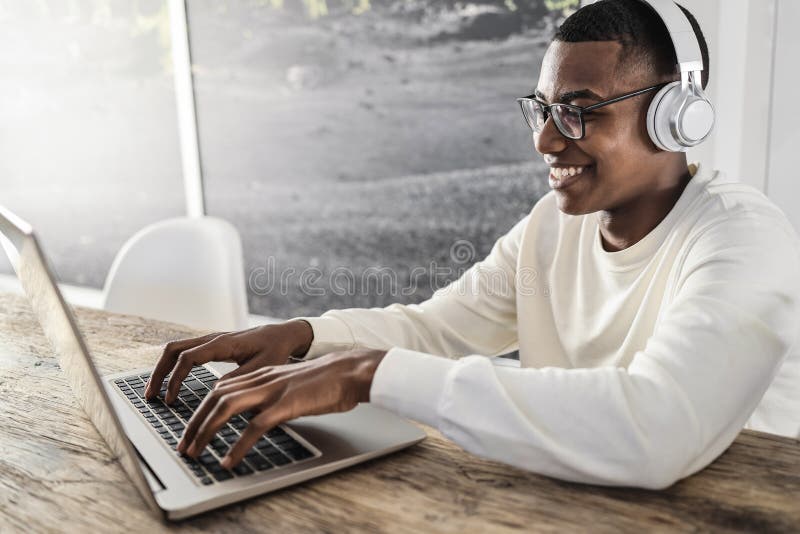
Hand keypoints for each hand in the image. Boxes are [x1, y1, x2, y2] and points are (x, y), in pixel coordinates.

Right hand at [144, 320, 312, 402]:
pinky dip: (173, 366)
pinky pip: (185, 352)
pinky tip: (171, 383)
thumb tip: (216, 393)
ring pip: (176, 349)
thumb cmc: (276, 350)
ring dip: (163, 369)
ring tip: (155, 392)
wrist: (284, 335)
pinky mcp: (212, 345)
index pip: (187, 358)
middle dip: (159, 373)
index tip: (171, 400)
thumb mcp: (262, 368)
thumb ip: (240, 379)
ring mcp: (211, 340)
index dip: (175, 380)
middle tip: (151, 396)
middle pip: (173, 350)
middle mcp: (213, 338)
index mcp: (223, 343)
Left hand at [177, 348, 386, 468]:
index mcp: (262, 374)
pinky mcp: (286, 404)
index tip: (191, 430)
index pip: (219, 390)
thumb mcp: (291, 385)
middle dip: (194, 423)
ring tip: (195, 452)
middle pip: (215, 398)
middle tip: (184, 446)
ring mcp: (273, 390)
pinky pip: (254, 427)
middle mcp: (262, 380)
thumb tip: (255, 415)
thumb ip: (270, 395)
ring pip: (226, 408)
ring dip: (206, 431)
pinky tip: (229, 459)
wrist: (351, 372)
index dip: (200, 410)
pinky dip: (238, 445)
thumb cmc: (327, 381)